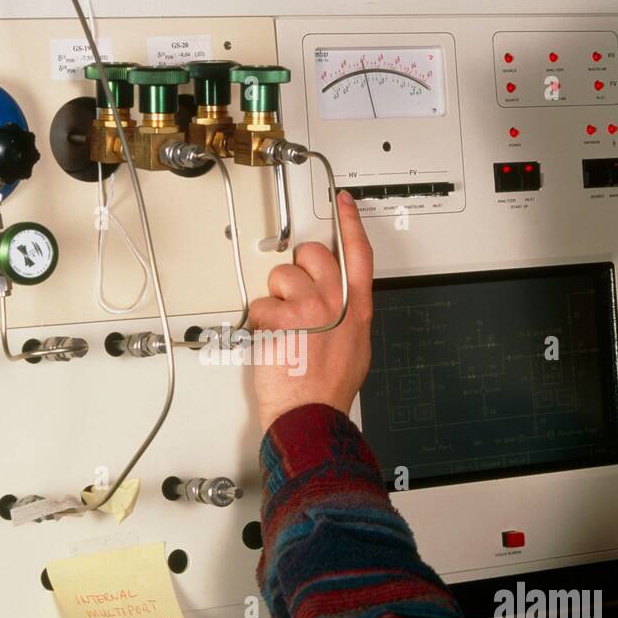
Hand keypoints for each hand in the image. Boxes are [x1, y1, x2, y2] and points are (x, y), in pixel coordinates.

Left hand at [248, 191, 374, 432]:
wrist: (310, 414)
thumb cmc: (329, 390)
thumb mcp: (355, 347)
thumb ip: (347, 315)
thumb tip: (336, 301)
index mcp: (356, 308)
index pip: (358, 253)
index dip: (350, 223)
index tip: (342, 203)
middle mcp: (335, 303)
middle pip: (312, 254)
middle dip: (296, 269)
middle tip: (292, 299)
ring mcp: (307, 309)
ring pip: (280, 276)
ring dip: (274, 299)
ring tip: (282, 329)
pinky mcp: (279, 319)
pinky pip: (260, 305)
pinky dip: (258, 323)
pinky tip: (270, 342)